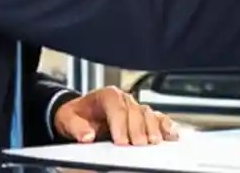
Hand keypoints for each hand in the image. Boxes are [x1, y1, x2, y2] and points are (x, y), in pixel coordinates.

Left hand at [54, 86, 177, 144]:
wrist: (80, 114)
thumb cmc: (76, 115)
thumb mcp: (68, 119)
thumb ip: (76, 127)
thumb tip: (86, 136)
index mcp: (107, 95)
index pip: (116, 107)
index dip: (120, 124)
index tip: (120, 141)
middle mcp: (124, 99)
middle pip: (135, 112)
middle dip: (138, 129)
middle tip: (139, 145)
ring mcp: (135, 107)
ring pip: (148, 114)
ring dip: (153, 128)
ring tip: (154, 142)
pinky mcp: (142, 116)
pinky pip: (157, 118)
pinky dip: (165, 125)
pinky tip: (171, 134)